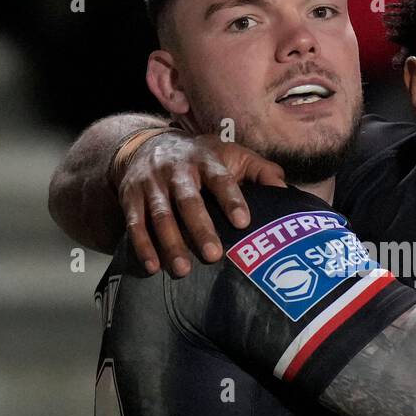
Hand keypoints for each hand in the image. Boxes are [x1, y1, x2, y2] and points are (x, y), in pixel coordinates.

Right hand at [115, 130, 285, 276]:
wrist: (147, 145)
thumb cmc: (201, 158)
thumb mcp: (231, 155)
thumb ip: (260, 171)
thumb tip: (285, 189)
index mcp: (206, 159)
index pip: (220, 178)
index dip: (231, 199)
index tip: (243, 222)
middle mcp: (176, 169)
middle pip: (188, 200)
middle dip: (200, 228)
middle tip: (213, 256)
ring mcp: (151, 184)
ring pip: (160, 215)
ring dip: (171, 243)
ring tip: (183, 270)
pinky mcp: (130, 197)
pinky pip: (135, 223)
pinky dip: (142, 246)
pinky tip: (153, 267)